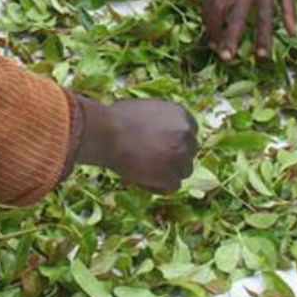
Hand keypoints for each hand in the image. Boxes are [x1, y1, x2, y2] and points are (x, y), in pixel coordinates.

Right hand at [75, 97, 196, 192]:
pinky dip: (158, 186)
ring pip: (183, 171)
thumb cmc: (117, 118)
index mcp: (181, 114)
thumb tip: (161, 131)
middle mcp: (186, 133)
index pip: (190, 132)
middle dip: (173, 158)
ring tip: (143, 171)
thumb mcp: (146, 109)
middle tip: (152, 161)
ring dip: (167, 173)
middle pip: (188, 152)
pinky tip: (140, 180)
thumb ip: (161, 120)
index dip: (177, 142)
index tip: (164, 148)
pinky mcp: (172, 175)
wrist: (106, 133)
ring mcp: (181, 155)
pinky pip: (172, 187)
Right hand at [204, 0, 296, 60]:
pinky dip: (206, 12)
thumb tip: (293, 34)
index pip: (265, 15)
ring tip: (213, 45)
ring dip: (213, 27)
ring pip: (217, 6)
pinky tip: (207, 26)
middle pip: (235, 14)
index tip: (261, 56)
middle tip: (226, 58)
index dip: (263, 37)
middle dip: (229, 37)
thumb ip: (289, 8)